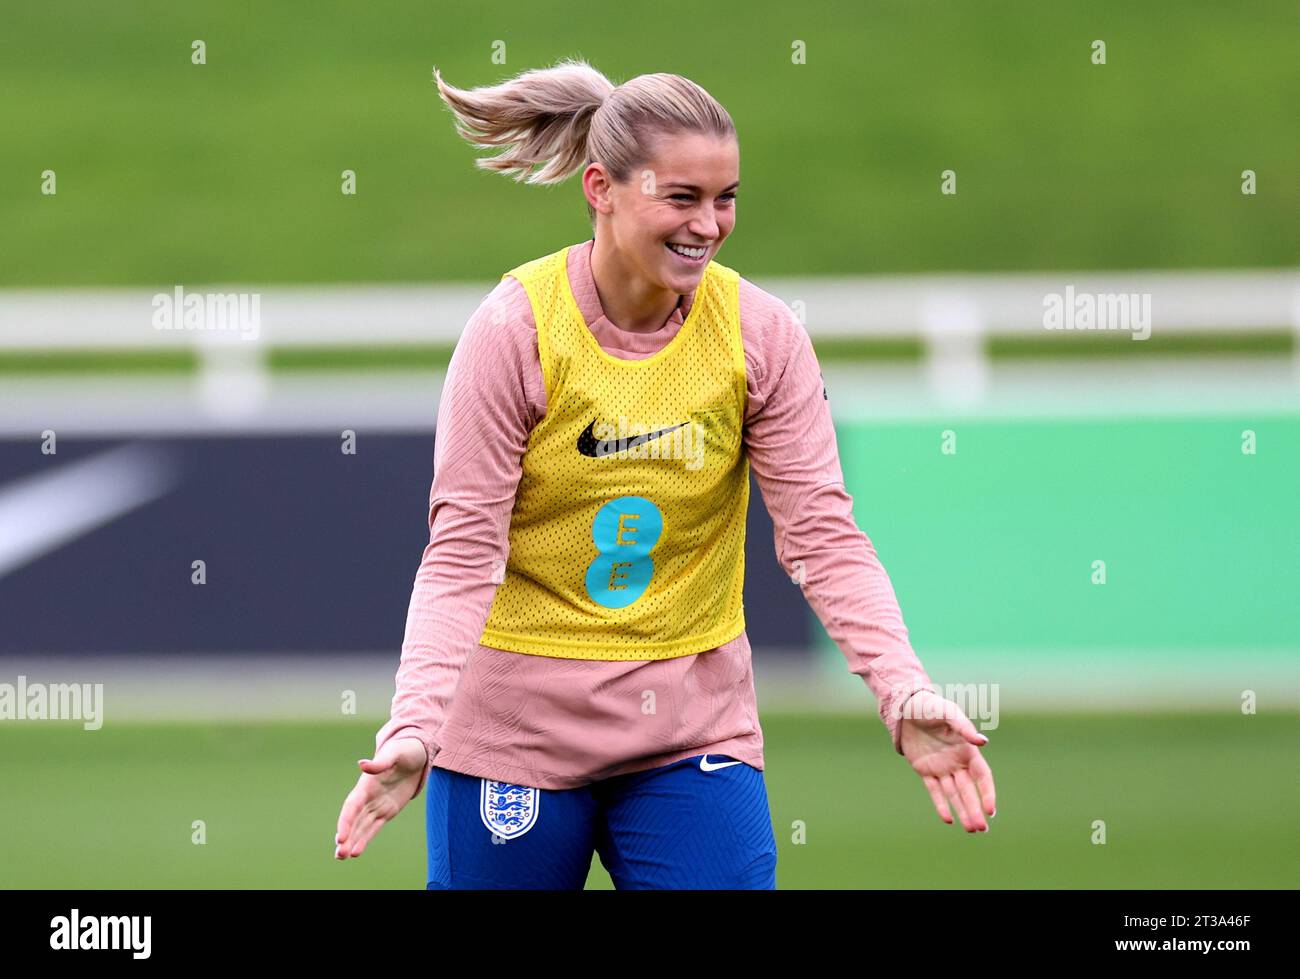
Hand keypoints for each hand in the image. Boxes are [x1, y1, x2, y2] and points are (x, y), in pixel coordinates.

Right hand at [334, 736, 427, 858]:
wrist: (416, 755)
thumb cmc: (404, 751)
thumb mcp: (394, 754)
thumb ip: (379, 763)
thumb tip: (362, 764)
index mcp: (366, 785)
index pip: (352, 806)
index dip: (345, 822)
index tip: (340, 837)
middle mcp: (368, 798)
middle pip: (353, 820)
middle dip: (346, 837)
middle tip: (339, 854)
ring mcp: (376, 805)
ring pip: (361, 827)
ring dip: (351, 841)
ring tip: (341, 856)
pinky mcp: (387, 812)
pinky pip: (374, 828)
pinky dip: (364, 839)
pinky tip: (356, 852)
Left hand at [898, 690, 996, 832]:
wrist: (906, 707)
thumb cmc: (931, 706)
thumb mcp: (949, 713)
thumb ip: (964, 728)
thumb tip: (983, 742)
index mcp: (967, 750)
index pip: (982, 776)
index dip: (987, 793)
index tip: (990, 810)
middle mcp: (957, 762)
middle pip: (969, 790)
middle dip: (975, 809)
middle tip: (981, 829)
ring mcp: (941, 767)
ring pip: (954, 794)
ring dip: (962, 811)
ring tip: (970, 829)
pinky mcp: (924, 770)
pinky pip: (934, 790)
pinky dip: (941, 804)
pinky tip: (948, 819)